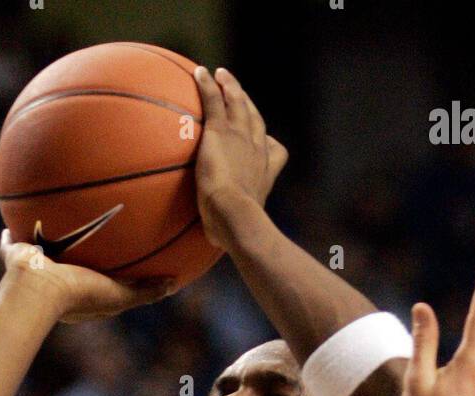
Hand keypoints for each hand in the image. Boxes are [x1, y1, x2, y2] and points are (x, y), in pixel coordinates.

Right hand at [0, 231, 173, 321]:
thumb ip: (144, 291)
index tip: (116, 255)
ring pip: (39, 247)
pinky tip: (14, 210)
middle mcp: (53, 280)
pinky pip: (12, 237)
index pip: (94, 278)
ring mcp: (31, 268)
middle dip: (74, 249)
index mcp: (76, 293)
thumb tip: (173, 283)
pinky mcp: (13, 255)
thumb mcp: (117, 295)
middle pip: (67, 260)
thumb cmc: (77, 294)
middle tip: (83, 234)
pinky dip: (11, 229)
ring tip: (49, 214)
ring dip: (43, 235)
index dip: (105, 269)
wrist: (37, 289)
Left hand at [194, 67, 286, 248]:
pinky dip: (209, 85)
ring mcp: (241, 138)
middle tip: (238, 93)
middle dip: (248, 104)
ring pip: (238, 103)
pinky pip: (214, 100)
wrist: (237, 216)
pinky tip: (200, 72)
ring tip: (222, 75)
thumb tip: (216, 244)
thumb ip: (226, 230)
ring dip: (231, 87)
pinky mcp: (221, 132)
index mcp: (265, 173)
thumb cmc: (235, 231)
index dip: (270, 144)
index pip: (274, 152)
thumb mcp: (235, 230)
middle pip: (256, 119)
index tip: (267, 141)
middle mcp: (258, 150)